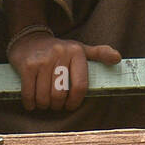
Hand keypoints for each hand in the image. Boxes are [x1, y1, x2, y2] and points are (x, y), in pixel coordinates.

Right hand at [7, 30, 121, 111]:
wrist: (29, 38)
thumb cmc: (59, 50)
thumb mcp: (80, 49)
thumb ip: (99, 54)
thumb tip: (118, 58)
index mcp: (76, 52)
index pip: (80, 86)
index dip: (75, 101)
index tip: (70, 106)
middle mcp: (60, 54)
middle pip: (60, 94)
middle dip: (58, 105)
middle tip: (56, 105)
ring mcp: (42, 60)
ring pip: (44, 96)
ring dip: (44, 105)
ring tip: (44, 103)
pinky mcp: (27, 66)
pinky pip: (29, 93)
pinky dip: (30, 103)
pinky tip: (32, 103)